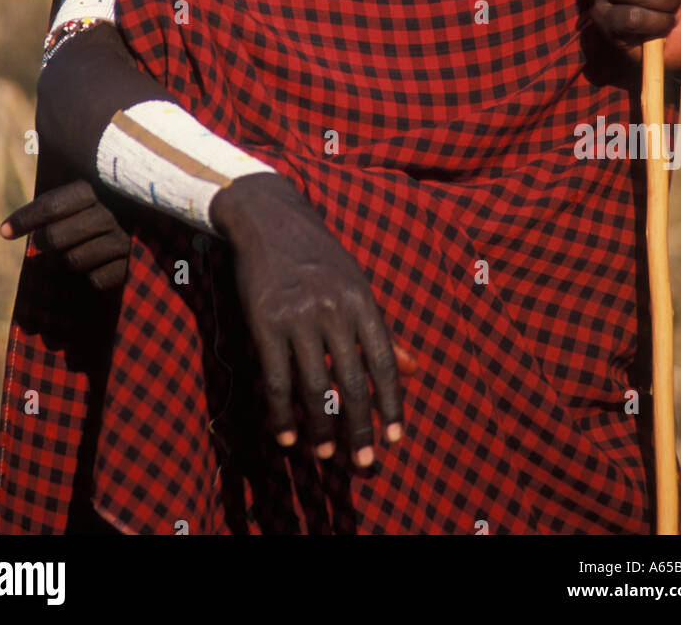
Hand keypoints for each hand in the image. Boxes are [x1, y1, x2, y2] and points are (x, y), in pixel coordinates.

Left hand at [0, 179, 131, 290]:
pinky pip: (96, 279)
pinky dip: (94, 274)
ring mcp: (124, 240)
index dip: (24, 219)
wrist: (158, 209)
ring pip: (73, 260)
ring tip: (81, 247)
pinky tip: (102, 262)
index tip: (4, 232)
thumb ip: (59, 201)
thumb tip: (7, 228)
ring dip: (70, 258)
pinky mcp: (132, 265)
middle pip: (55, 238)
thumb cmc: (110, 203)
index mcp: (96, 189)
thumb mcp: (89, 192)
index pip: (50, 206)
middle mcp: (110, 213)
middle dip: (44, 242)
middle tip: (44, 242)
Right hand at [211, 172, 416, 467]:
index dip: (392, 404)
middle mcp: (334, 309)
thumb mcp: (357, 284)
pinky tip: (287, 436)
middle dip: (358, 427)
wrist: (271, 219)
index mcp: (362, 300)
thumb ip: (382, 330)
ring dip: (321, 428)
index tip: (395, 439)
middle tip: (363, 462)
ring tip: (325, 455)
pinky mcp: (265, 321)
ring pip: (313, 387)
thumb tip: (415, 371)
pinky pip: (276, 379)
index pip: (384, 363)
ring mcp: (297, 315)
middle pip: (350, 381)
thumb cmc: (319, 257)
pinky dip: (282, 414)